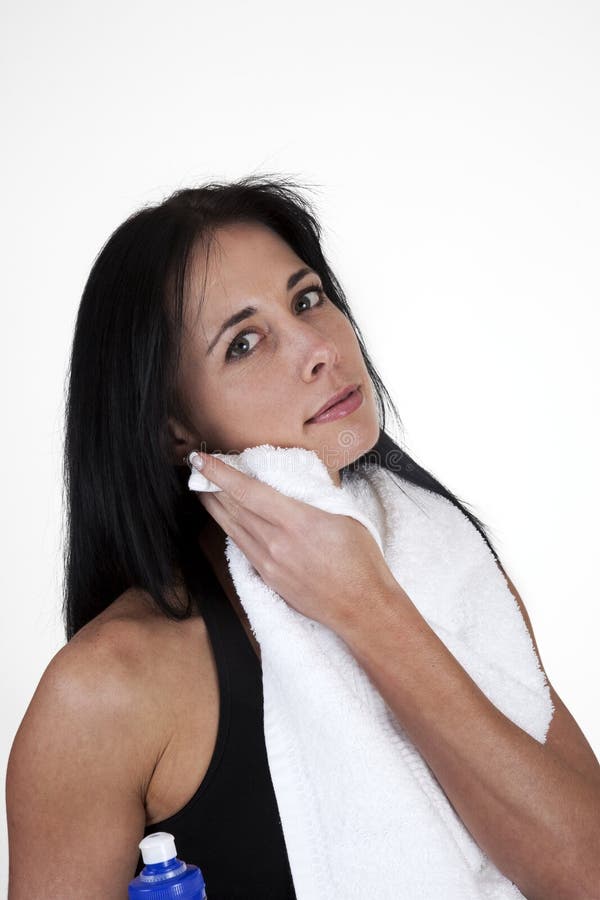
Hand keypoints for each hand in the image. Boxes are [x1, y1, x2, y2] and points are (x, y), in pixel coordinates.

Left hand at [190, 452, 402, 631]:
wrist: (361, 606)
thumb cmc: (361, 560)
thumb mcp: (345, 514)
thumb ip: (314, 495)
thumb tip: (293, 477)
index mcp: (296, 521)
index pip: (247, 491)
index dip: (219, 473)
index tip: (200, 458)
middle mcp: (276, 543)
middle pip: (231, 509)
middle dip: (210, 485)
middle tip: (197, 467)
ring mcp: (268, 564)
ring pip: (231, 528)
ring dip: (214, 506)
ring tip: (203, 488)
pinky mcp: (268, 578)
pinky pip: (241, 547)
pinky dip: (230, 528)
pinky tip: (226, 519)